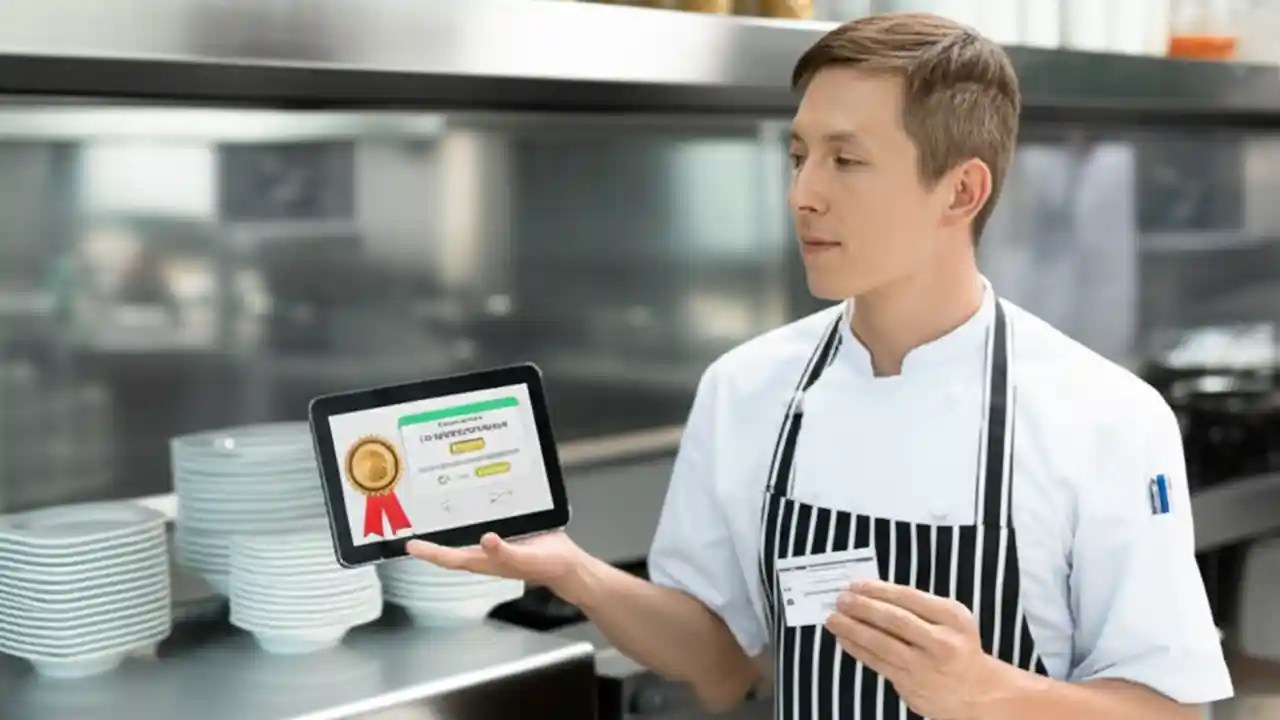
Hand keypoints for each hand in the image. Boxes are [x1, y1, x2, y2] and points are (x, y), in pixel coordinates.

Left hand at [405, 530, 590, 601]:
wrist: (567, 565)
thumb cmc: (548, 564)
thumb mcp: (527, 557)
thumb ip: (506, 552)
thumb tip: (486, 540)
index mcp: (485, 561)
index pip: (450, 558)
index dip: (429, 552)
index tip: (410, 546)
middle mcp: (484, 555)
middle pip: (450, 551)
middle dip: (430, 543)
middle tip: (409, 530)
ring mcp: (493, 548)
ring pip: (462, 541)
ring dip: (446, 533)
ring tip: (430, 518)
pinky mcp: (504, 538)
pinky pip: (479, 530)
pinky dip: (470, 522)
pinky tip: (468, 510)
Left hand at [825, 580, 1007, 719]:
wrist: (980, 693)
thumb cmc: (959, 646)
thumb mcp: (953, 619)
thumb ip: (920, 606)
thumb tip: (872, 593)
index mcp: (953, 617)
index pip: (909, 598)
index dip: (878, 590)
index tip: (855, 584)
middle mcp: (942, 642)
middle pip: (894, 620)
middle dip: (862, 608)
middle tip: (840, 599)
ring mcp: (926, 668)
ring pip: (882, 645)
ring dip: (853, 630)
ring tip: (833, 619)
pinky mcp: (912, 687)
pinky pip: (878, 664)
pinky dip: (858, 650)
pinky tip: (845, 639)